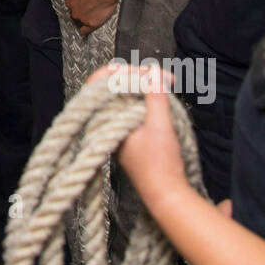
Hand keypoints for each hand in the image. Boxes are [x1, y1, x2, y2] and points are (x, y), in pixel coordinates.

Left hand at [51, 0, 121, 32]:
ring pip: (79, 21)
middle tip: (87, 4)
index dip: (75, 1)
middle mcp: (74, 12)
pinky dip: (84, 30)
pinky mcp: (92, 24)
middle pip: (75, 13)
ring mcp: (83, 19)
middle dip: (79, 9)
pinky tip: (85, 27)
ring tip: (89, 13)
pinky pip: (85, 31)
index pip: (70, 4)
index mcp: (70, 2)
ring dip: (82, 18)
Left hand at [86, 63, 187, 208]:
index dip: (120, 70)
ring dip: (144, 86)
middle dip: (138, 75)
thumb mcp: (161, 125)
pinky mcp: (128, 133)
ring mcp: (117, 128)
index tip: (145, 70)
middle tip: (162, 77)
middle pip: (114, 85)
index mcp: (106, 119)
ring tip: (165, 83)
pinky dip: (145, 99)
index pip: (99, 82)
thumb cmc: (160, 164)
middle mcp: (106, 122)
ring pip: (124, 95)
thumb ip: (156, 97)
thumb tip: (153, 72)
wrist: (165, 194)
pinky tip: (161, 98)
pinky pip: (131, 106)